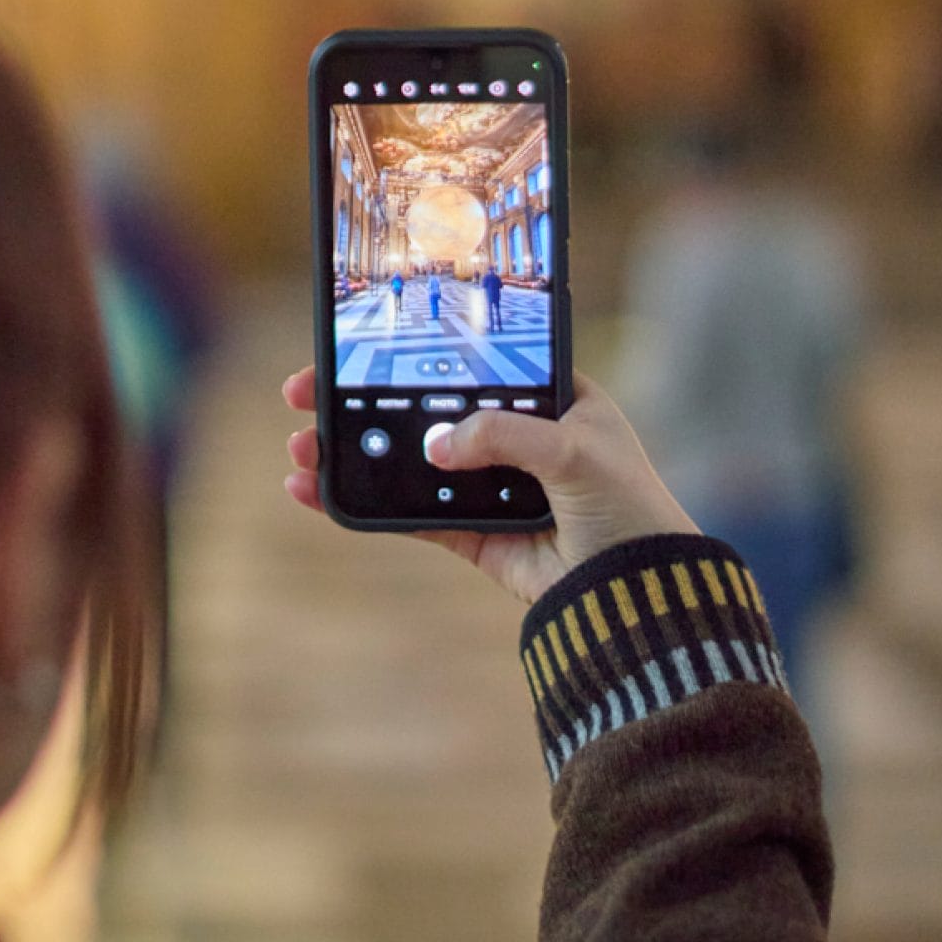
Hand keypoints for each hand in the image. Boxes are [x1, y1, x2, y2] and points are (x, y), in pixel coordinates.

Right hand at [283, 368, 697, 603]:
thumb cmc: (629, 507)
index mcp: (550, 399)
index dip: (412, 353)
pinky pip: (411, 515)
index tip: (354, 349)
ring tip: (302, 451)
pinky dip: (368, 507)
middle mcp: (516, 438)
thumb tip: (436, 446)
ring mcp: (491, 487)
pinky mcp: (475, 535)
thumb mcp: (573, 451)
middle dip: (360, 404)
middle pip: (424, 409)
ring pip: (409, 464)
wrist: (638, 593)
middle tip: (303, 396)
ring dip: (354, 457)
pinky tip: (321, 495)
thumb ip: (504, 436)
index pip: (468, 363)